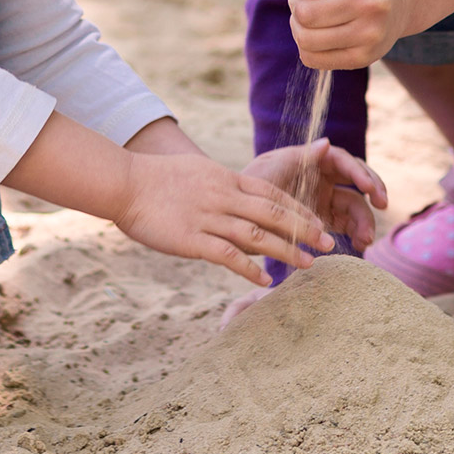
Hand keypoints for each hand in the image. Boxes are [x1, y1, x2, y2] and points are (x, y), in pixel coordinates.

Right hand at [110, 152, 335, 286]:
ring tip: (308, 264)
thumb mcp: (197, 171)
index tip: (318, 222)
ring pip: (257, 236)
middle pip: (274, 214)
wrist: (124, 183)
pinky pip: (228, 256)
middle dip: (304, 230)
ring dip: (286, 250)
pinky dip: (250, 269)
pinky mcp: (192, 240)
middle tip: (328, 244)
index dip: (299, 209)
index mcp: (226, 179)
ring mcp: (208, 218)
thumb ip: (222, 185)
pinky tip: (266, 281)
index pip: (273, 193)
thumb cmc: (157, 179)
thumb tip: (241, 197)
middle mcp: (223, 197)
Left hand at [242, 139, 387, 247]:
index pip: (343, 161)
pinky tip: (361, 244)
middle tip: (383, 205)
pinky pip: (347, 225)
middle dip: (373, 190)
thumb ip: (298, 158)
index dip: (359, 172)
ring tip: (366, 238)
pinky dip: (356, 233)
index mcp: (311, 160)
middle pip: (356, 180)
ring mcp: (324, 200)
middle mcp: (321, 178)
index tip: (369, 187)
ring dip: (366, 219)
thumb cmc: (247, 189)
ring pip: (355, 205)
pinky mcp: (323, 222)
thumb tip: (326, 142)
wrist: (234, 220)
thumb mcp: (269, 171)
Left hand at [284, 0, 397, 70]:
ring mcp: (372, 33)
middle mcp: (373, 2)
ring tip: (310, 13)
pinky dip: (305, 45)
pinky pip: (312, 58)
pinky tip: (318, 31)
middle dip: (295, 3)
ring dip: (298, 25)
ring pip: (306, 39)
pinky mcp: (365, 57)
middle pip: (305, 13)